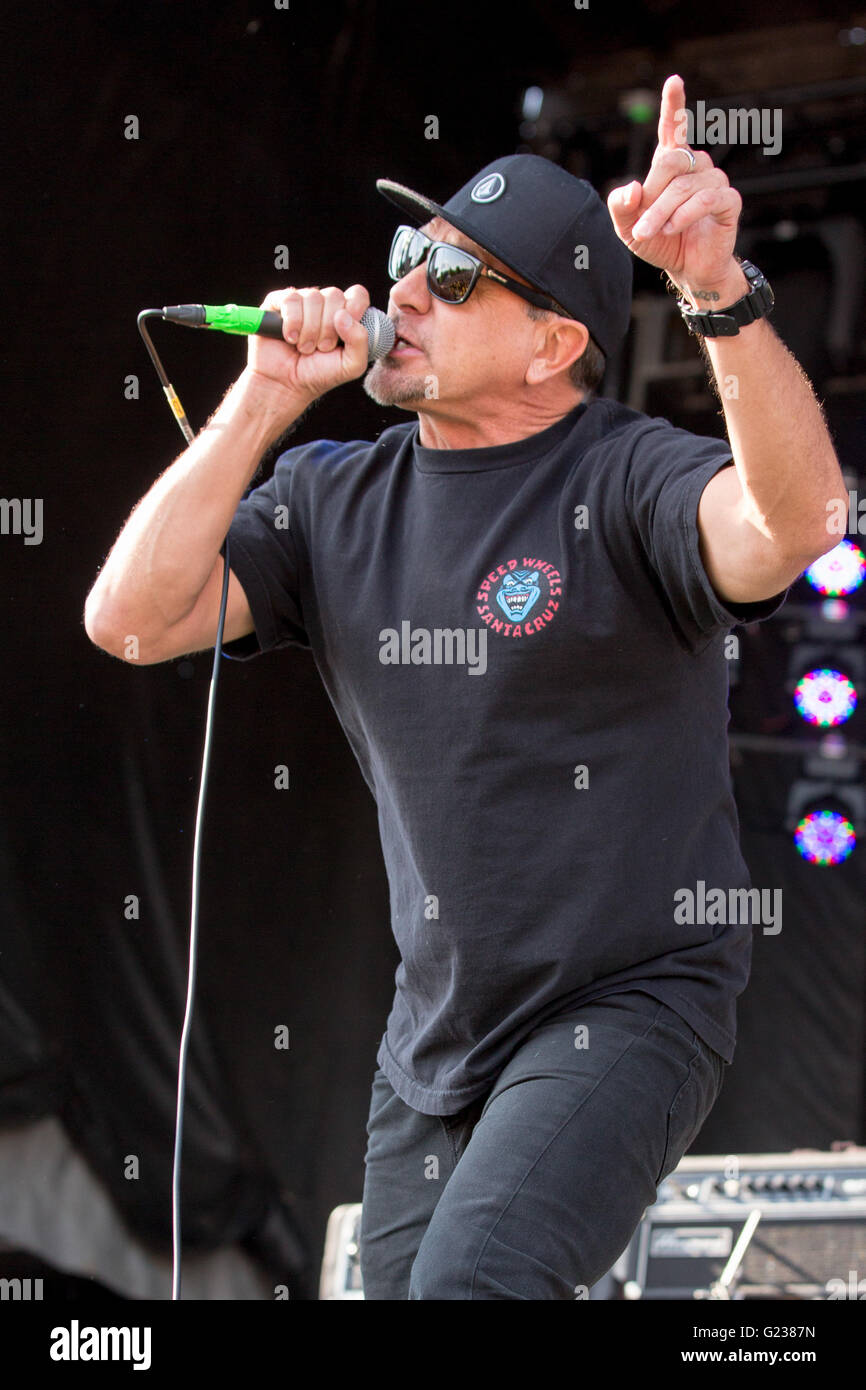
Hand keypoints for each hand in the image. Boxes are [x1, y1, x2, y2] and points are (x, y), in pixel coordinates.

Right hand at [246, 283, 371, 403]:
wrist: (286, 385)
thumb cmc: (320, 374)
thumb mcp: (351, 366)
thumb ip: (360, 341)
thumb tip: (343, 314)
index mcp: (345, 315)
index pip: (357, 294)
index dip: (354, 308)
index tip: (344, 331)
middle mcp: (324, 304)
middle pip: (335, 295)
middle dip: (329, 327)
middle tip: (322, 347)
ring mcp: (302, 301)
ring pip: (313, 297)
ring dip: (310, 329)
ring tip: (305, 348)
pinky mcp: (279, 302)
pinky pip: (290, 299)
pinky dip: (292, 322)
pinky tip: (290, 338)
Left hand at [607, 75, 743, 300]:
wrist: (686, 269)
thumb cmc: (659, 242)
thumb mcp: (628, 227)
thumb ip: (620, 206)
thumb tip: (632, 187)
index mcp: (672, 164)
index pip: (673, 128)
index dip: (674, 105)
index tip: (674, 81)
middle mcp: (696, 166)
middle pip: (671, 162)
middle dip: (653, 197)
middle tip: (643, 226)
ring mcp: (715, 181)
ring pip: (686, 186)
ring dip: (664, 213)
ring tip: (657, 232)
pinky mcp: (729, 201)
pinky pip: (707, 199)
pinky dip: (685, 215)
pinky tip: (674, 229)